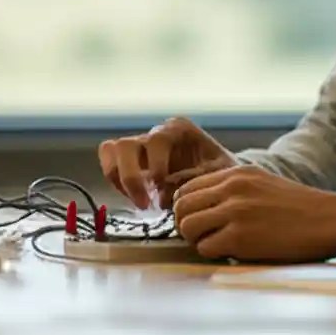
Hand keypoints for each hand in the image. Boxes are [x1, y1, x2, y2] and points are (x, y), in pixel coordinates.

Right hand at [97, 116, 237, 208]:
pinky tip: (136, 199)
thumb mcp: (218, 174)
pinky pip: (111, 164)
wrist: (224, 178)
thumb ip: (193, 180)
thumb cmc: (223, 173)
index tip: (162, 189)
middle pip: (125, 145)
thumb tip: (164, 194)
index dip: (156, 166)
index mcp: (178, 129)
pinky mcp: (132, 160)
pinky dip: (117, 182)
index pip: (156, 141)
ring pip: (111, 150)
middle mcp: (156, 133)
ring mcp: (141, 145)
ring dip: (119, 179)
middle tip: (144, 204)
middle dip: (130, 177)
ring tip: (139, 202)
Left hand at [172, 165, 335, 261]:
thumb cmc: (299, 207)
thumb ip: (233, 188)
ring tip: (214, 244)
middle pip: (181, 205)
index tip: (196, 219)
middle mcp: (231, 188)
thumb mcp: (262, 182)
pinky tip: (229, 253)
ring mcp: (234, 211)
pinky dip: (212, 253)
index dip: (186, 207)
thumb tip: (205, 205)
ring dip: (196, 239)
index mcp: (235, 173)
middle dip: (185, 224)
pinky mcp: (240, 237)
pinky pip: (205, 247)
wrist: (329, 220)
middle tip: (200, 236)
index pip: (187, 187)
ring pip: (187, 225)